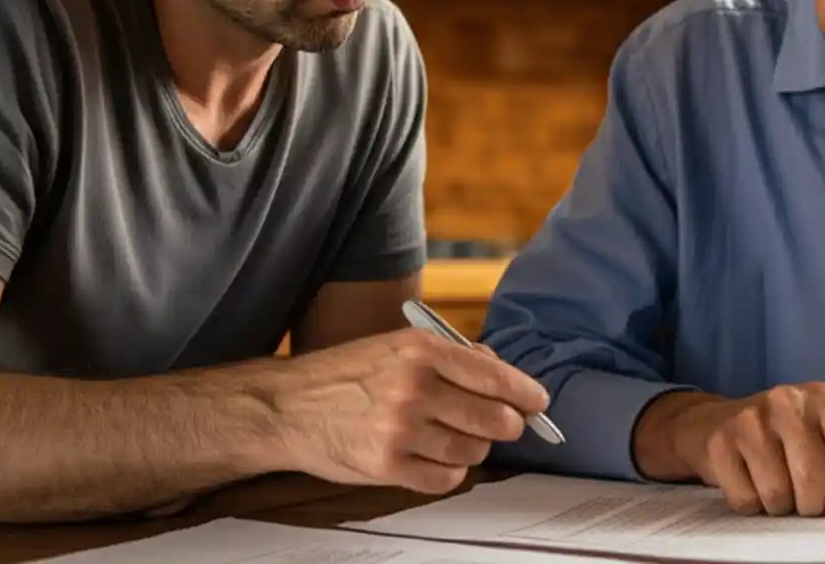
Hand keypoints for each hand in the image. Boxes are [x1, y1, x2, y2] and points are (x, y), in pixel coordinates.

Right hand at [274, 328, 549, 494]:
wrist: (287, 406)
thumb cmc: (346, 374)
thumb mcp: (398, 345)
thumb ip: (452, 356)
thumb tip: (503, 374)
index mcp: (421, 351)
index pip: (496, 377)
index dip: (526, 394)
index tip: (537, 403)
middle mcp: (414, 388)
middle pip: (495, 419)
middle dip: (506, 424)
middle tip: (500, 424)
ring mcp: (400, 430)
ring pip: (475, 452)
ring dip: (475, 449)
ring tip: (455, 437)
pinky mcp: (387, 466)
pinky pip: (446, 478)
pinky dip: (450, 471)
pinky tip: (435, 457)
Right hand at [633, 384, 824, 517]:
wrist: (714, 424)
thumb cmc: (784, 439)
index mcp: (822, 397)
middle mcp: (787, 400)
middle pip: (813, 476)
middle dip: (812, 505)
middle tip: (805, 503)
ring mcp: (750, 418)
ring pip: (779, 493)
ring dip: (781, 508)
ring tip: (778, 493)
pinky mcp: (721, 442)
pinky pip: (747, 498)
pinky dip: (752, 507)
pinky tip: (751, 487)